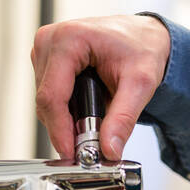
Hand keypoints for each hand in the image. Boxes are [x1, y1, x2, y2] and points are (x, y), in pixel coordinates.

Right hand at [31, 15, 170, 160]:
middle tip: (90, 145)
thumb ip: (123, 119)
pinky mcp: (46, 60)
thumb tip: (109, 150)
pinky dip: (65, 110)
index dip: (60, 130)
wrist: (144, 36)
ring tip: (94, 123)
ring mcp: (45, 49)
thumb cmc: (142, 47)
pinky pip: (48, 95)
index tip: (72, 153)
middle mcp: (50, 40)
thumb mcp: (140, 84)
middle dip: (65, 128)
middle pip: (46, 101)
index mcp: (69, 39)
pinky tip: (85, 110)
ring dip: (66, 120)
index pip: (52, 96)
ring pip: (45, 101)